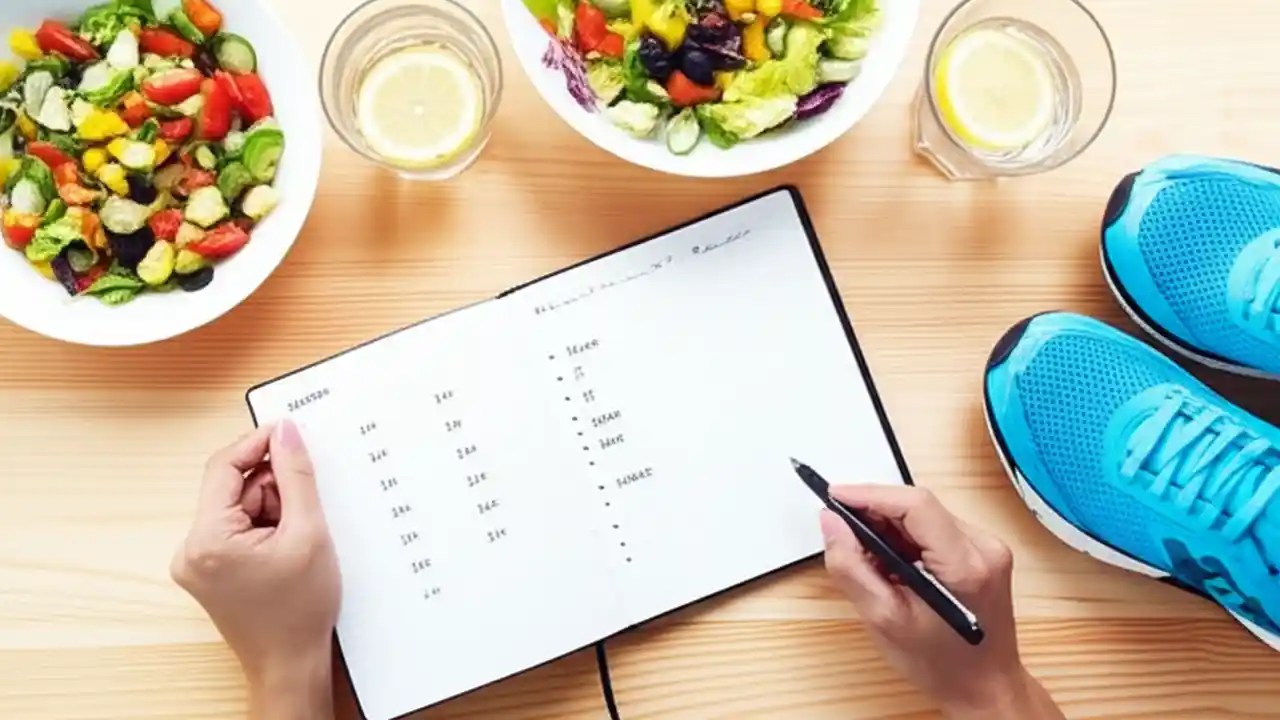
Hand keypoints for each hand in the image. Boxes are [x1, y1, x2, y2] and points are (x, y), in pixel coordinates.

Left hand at [171, 420, 340, 719]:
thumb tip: (286, 431)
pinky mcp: (209, 569)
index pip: (223, 467)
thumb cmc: (299, 613)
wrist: (291, 665)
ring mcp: (196, 561)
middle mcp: (190, 550)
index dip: (258, 443)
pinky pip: (237, 527)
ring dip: (272, 509)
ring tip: (298, 541)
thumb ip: (296, 475)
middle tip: (305, 510)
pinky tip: (287, 548)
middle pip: (232, 487)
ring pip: (238, 506)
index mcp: (206, 541)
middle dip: (272, 488)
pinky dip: (266, 526)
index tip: (289, 431)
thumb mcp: (308, 533)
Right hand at [819, 485, 1062, 719]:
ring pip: (924, 515)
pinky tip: (891, 563)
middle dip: (875, 512)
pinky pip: (934, 528)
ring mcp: (986, 548)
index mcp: (965, 567)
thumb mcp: (884, 620)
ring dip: (888, 526)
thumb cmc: (943, 664)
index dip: (870, 494)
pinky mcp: (981, 551)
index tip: (836, 497)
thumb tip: (831, 524)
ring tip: (867, 557)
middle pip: (919, 506)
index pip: (916, 505)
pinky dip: (905, 537)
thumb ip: (852, 567)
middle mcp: (984, 549)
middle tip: (842, 530)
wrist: (985, 687)